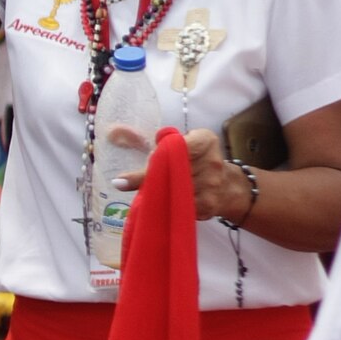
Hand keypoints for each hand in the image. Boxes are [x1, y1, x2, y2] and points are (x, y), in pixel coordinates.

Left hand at [113, 127, 249, 223]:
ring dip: (154, 192)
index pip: (174, 147)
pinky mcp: (208, 206)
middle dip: (148, 176)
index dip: (155, 156)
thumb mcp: (180, 143)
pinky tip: (157, 204)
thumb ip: (147, 138)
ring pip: (172, 190)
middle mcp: (211, 162)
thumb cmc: (196, 161)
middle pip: (171, 170)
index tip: (140, 161)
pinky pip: (178, 207)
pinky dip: (164, 206)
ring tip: (142, 192)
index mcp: (205, 141)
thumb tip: (112, 132)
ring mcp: (212, 186)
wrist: (228, 188)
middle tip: (123, 182)